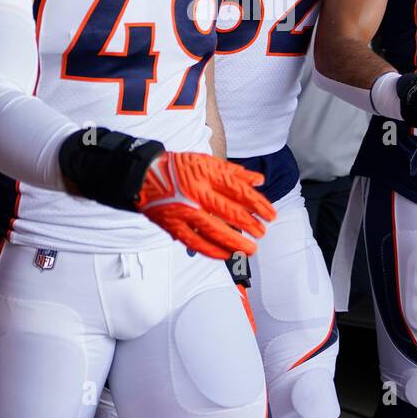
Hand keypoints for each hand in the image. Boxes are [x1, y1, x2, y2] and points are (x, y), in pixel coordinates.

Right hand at [135, 152, 275, 258]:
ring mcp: (184, 210)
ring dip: (235, 242)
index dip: (258, 205)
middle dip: (250, 225)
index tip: (270, 215)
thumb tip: (259, 180)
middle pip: (229, 212)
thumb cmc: (180, 168)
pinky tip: (226, 254)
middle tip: (262, 233)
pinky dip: (212, 250)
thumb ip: (235, 173)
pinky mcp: (174, 225)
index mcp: (207, 175)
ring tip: (250, 249)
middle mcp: (197, 193)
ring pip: (214, 230)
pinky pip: (195, 241)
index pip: (239, 191)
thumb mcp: (208, 163)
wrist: (146, 176)